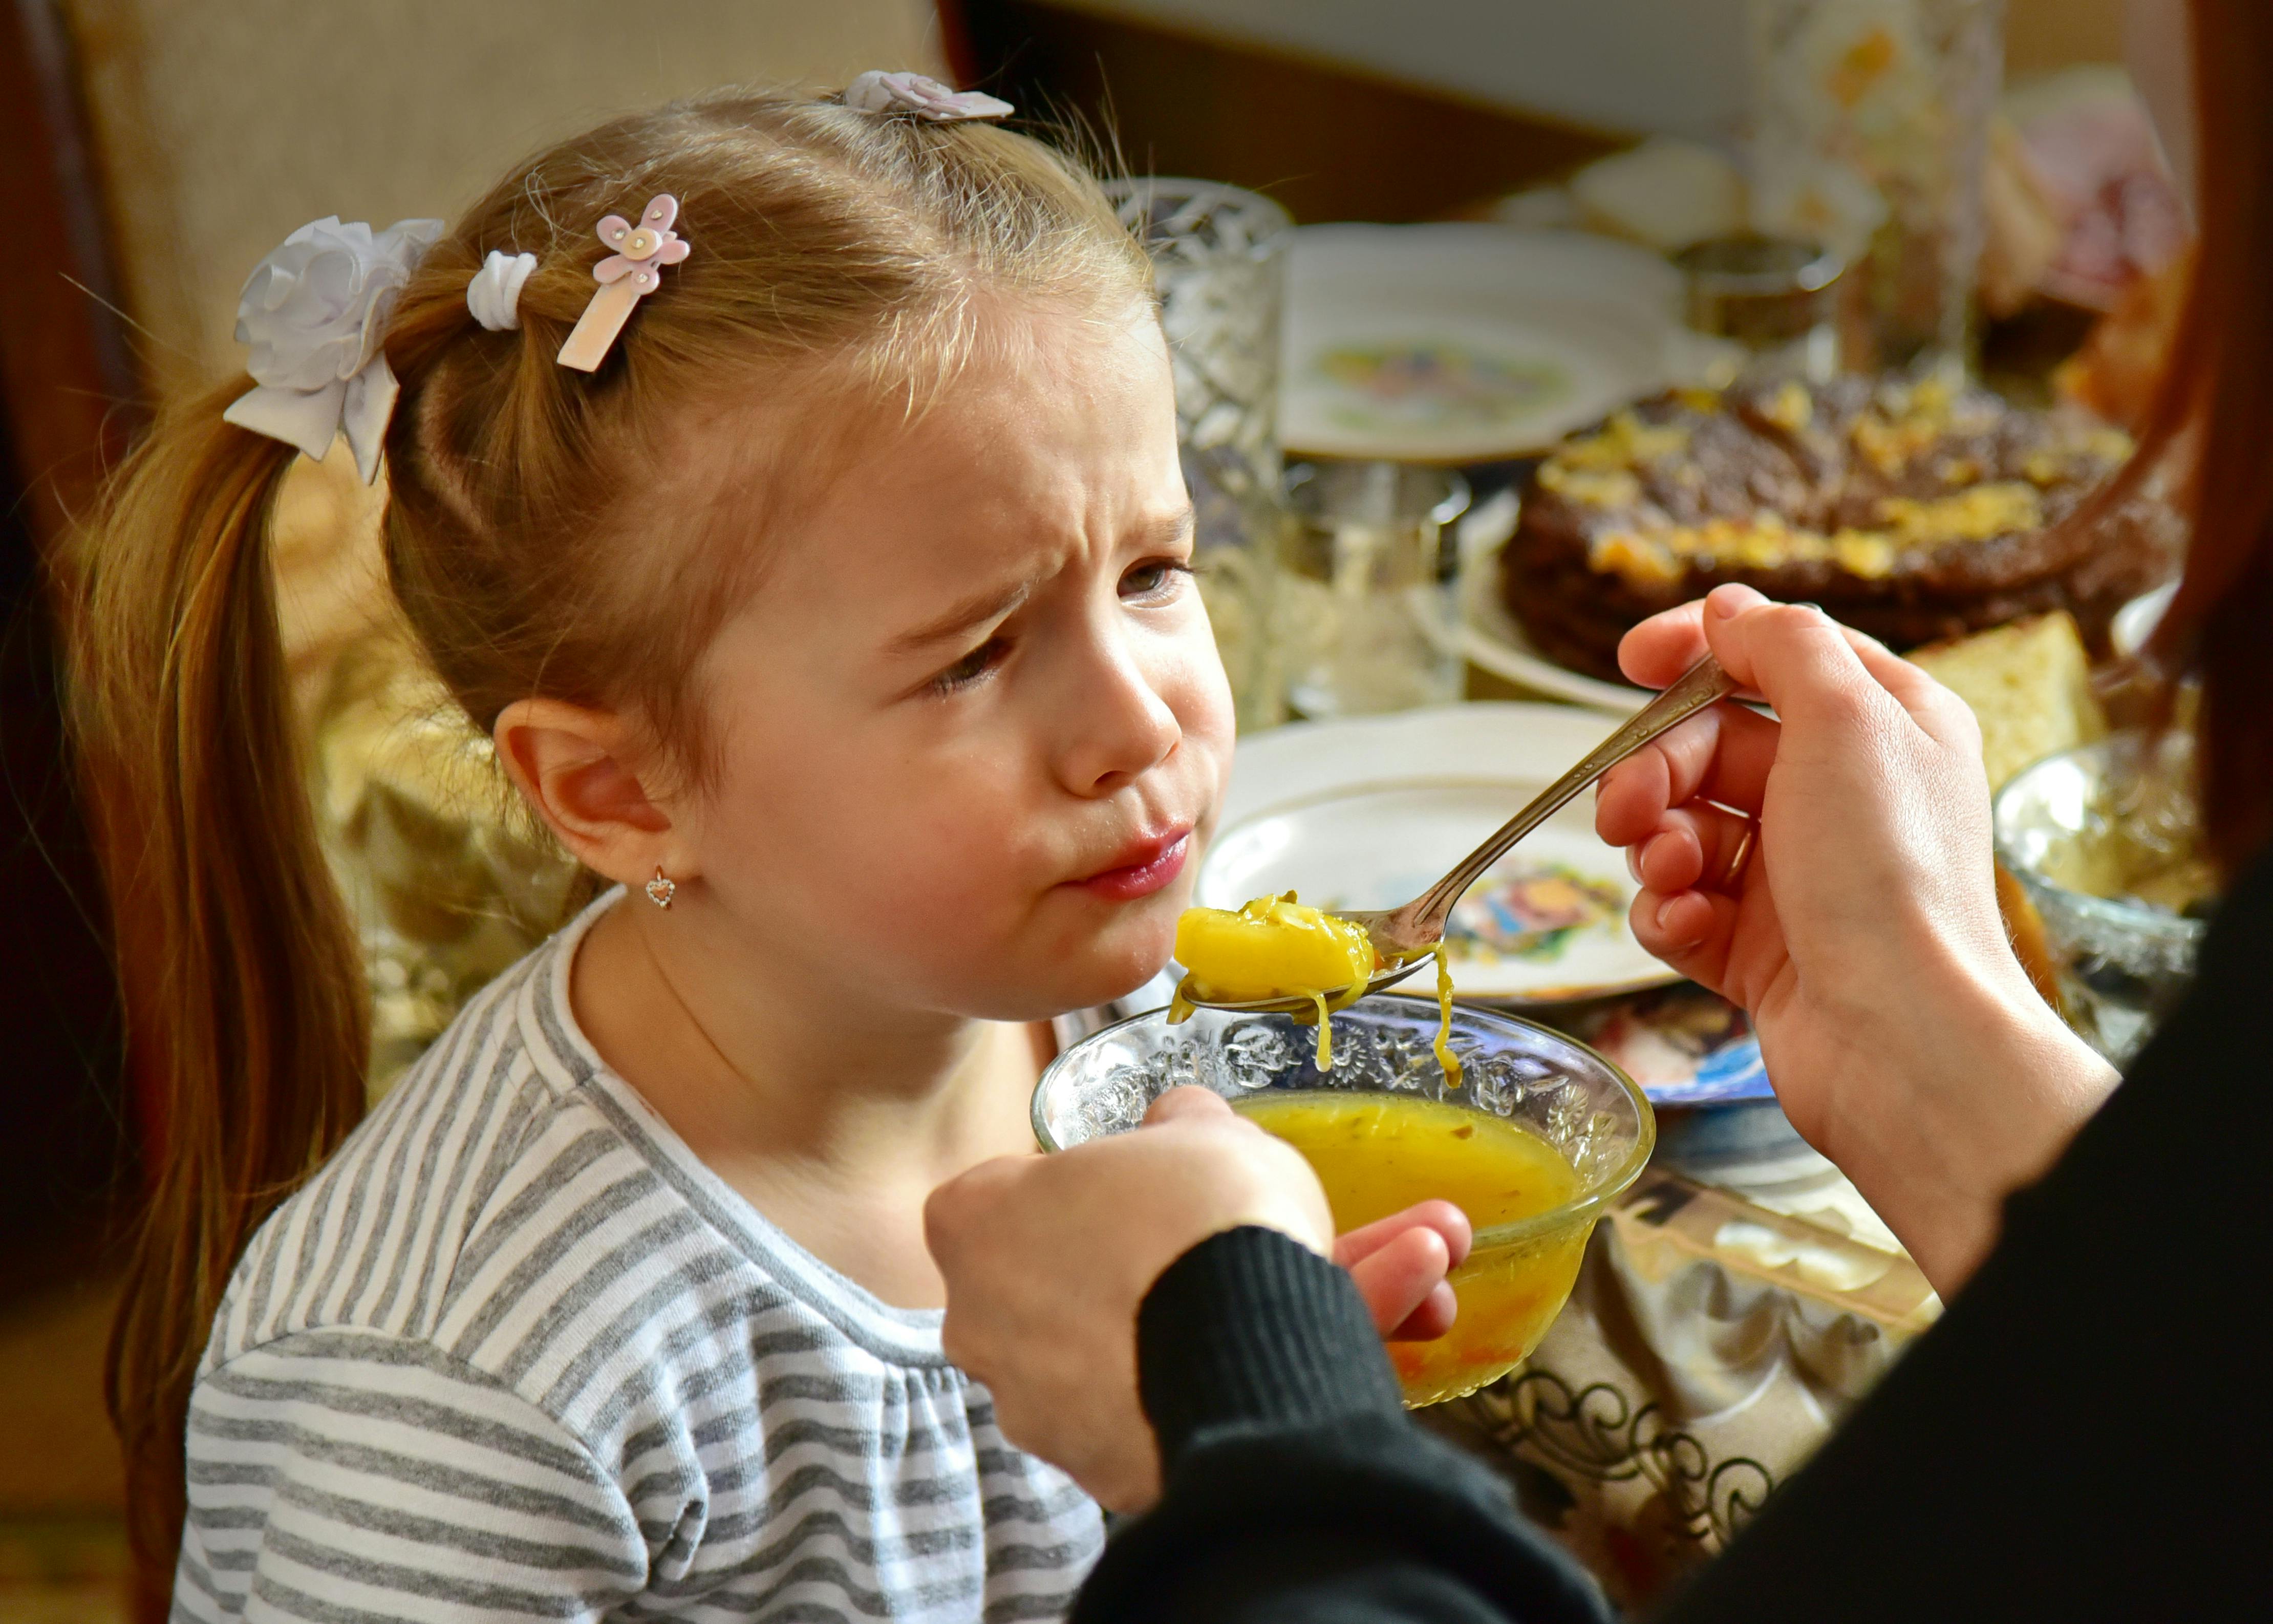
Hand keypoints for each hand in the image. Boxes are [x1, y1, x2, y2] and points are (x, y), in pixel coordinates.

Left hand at [925, 1088, 1467, 1510]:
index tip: (1168, 1177)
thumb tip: (1182, 1123)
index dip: (1100, 1180)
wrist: (1241, 1350)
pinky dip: (1291, 1353)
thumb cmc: (1197, 1218)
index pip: (1015, 1191)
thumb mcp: (1207, 1133)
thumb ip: (1186, 1125)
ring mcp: (1050, 1408)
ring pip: (1180, 1336)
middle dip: (1232, 1244)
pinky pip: (1205, 1395)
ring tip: (1420, 1260)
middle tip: (1312, 1218)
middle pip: (1117, 1273)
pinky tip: (1406, 1302)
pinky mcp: (1117, 1471)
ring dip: (1297, 1294)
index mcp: (977, 1222)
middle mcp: (990, 1324)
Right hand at [1595, 585, 2118, 1291]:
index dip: (1699, 650)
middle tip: (1629, 804)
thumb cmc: (1892, 878)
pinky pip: (1678, 906)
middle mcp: (1842, 796)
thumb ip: (1783, 646)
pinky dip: (1665, 910)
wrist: (1900, 1038)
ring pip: (1682, 827)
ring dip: (1655, 843)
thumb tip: (1731, 610)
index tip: (1633, 660)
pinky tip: (1682, 924)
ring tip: (1671, 873)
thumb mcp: (1847, 719)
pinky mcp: (1757, 948)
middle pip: (1710, 745)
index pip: (1776, 657)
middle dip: (1655, 768)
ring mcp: (1797, 876)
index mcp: (1883, 728)